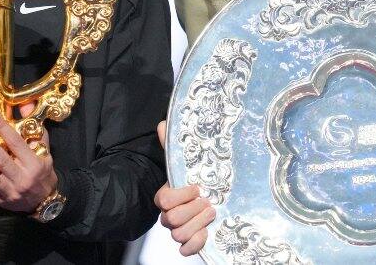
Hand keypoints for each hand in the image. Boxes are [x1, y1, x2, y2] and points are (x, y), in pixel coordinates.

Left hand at [0, 105, 57, 212]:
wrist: (47, 201)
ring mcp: (12, 191)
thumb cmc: (42, 171)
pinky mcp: (3, 202)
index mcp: (33, 162)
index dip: (2, 128)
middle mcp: (23, 177)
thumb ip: (35, 128)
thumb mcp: (44, 149)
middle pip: (3, 160)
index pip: (16, 142)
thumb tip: (27, 103)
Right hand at [154, 120, 214, 256]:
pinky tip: (207, 233)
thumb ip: (173, 145)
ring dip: (197, 224)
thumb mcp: (187, 163)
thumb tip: (163, 124)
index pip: (164, 200)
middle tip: (208, 201)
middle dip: (192, 210)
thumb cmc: (197, 181)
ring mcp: (179, 230)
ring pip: (178, 236)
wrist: (212, 199)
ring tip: (212, 212)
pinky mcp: (190, 243)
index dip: (181, 195)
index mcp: (167, 197)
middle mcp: (170, 216)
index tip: (197, 187)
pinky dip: (196, 244)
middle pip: (171, 220)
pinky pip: (185, 250)